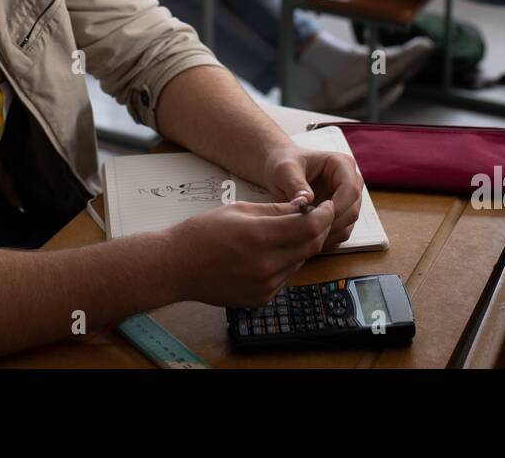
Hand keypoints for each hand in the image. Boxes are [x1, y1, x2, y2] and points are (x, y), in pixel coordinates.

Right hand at [165, 199, 334, 306]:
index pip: (310, 226)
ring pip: (299, 262)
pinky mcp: (261, 298)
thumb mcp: (239, 210)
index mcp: (260, 236)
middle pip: (311, 246)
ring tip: (282, 235)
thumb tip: (304, 207)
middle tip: (316, 217)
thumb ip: (276, 210)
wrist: (176, 267)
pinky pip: (285, 277)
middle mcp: (267, 264)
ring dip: (300, 247)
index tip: (329, 206)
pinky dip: (284, 263)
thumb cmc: (202, 233)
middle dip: (318, 229)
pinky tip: (266, 254)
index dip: (325, 214)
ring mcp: (265, 285)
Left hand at [262, 146, 363, 252]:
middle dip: (331, 224)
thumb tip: (305, 201)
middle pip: (352, 210)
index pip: (350, 190)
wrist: (281, 173)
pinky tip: (307, 237)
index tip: (316, 217)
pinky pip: (341, 233)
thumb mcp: (284, 170)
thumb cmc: (284, 164)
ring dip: (328, 233)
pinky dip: (326, 238)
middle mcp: (351, 182)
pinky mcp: (342, 215)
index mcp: (342, 165)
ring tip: (303, 234)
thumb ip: (294, 183)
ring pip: (348, 225)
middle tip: (306, 231)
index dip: (337, 207)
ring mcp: (349, 200)